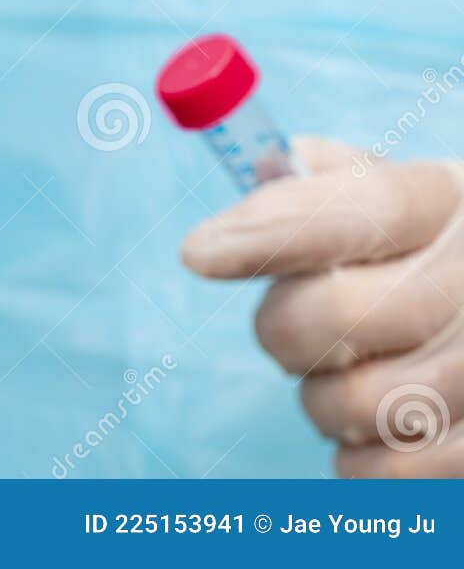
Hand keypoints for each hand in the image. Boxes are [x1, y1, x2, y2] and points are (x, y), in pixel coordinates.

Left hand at [182, 136, 463, 476]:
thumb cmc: (427, 258)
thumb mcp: (398, 198)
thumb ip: (328, 181)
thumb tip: (267, 163)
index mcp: (446, 202)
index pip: (360, 210)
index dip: (272, 231)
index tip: (196, 253)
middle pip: (336, 316)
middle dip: (284, 329)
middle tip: (293, 327)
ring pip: (350, 403)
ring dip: (322, 399)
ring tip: (350, 375)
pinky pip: (381, 472)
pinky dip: (357, 458)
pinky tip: (380, 427)